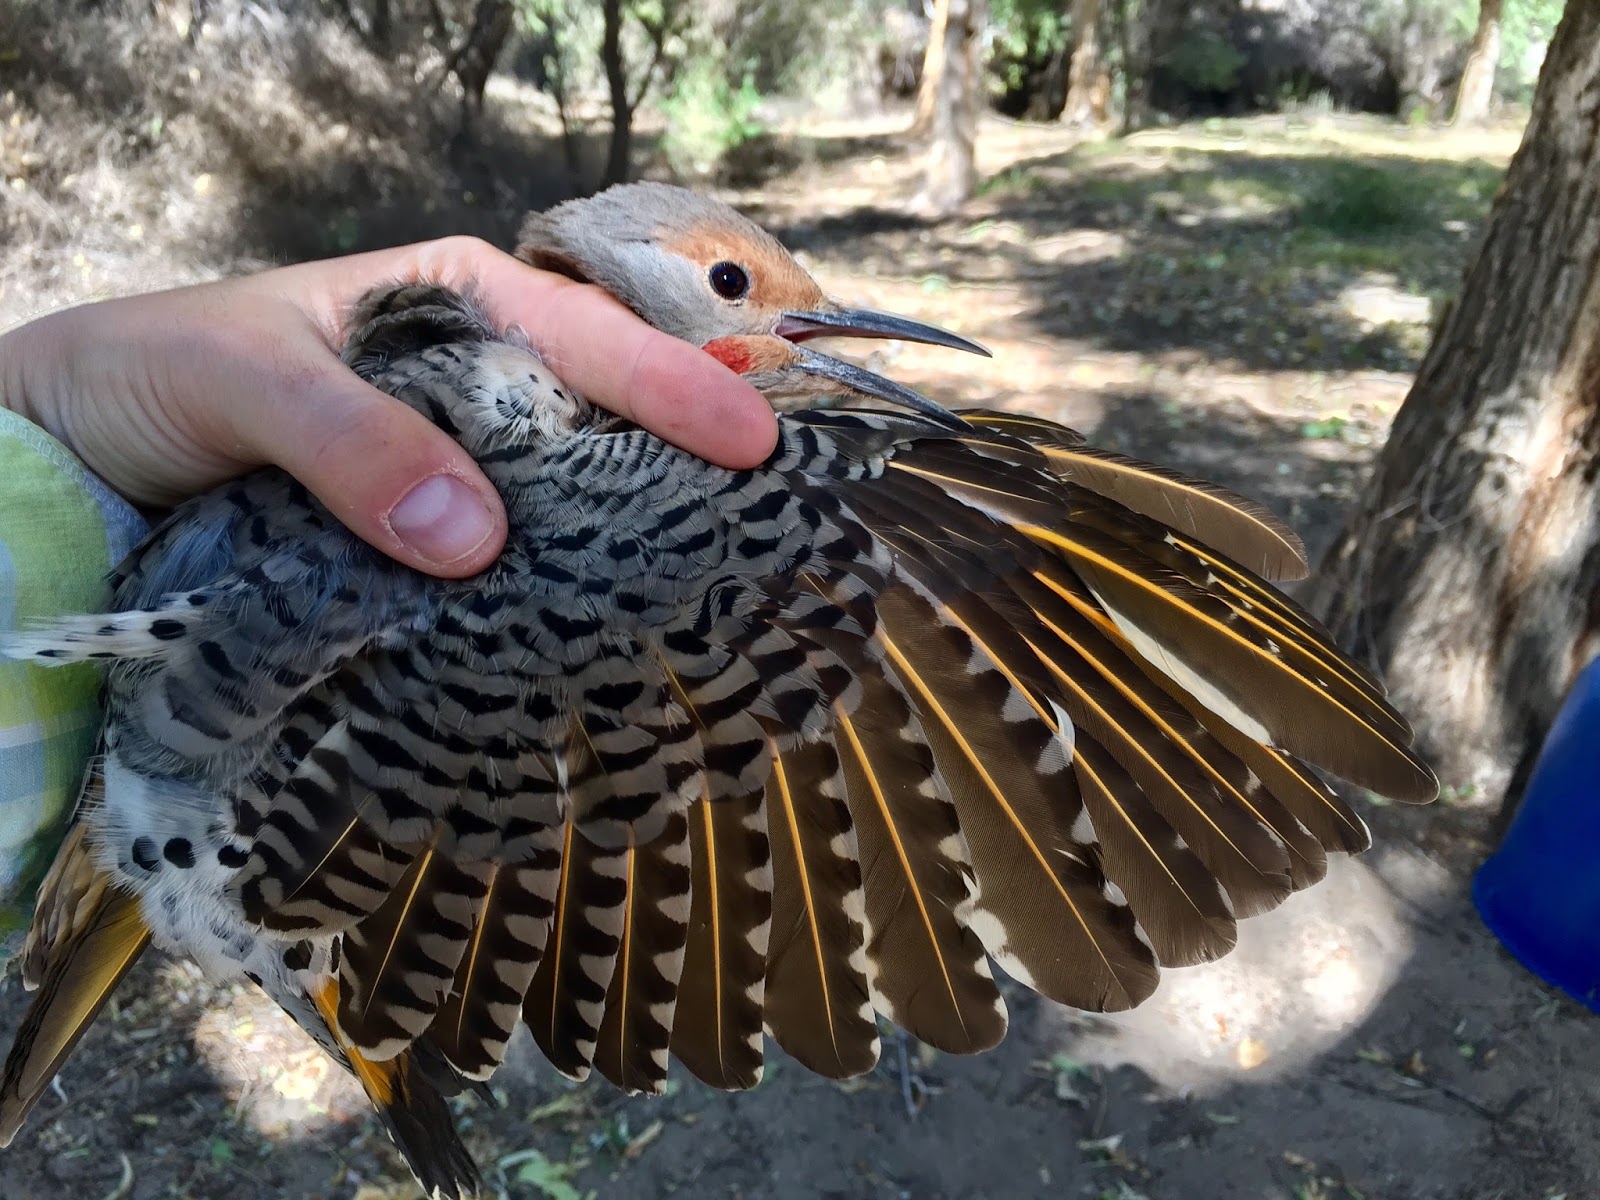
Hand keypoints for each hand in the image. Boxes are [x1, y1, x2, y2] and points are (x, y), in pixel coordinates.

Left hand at [0, 238, 777, 577]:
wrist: (66, 461)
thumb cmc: (150, 375)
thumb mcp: (243, 380)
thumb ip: (353, 441)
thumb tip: (478, 538)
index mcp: (454, 304)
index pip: (588, 339)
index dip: (675, 390)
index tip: (752, 448)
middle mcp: (475, 388)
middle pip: (604, 426)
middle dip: (681, 474)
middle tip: (769, 537)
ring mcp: (456, 474)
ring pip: (567, 506)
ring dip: (623, 550)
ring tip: (706, 601)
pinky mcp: (426, 550)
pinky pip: (508, 572)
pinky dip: (548, 603)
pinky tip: (586, 641)